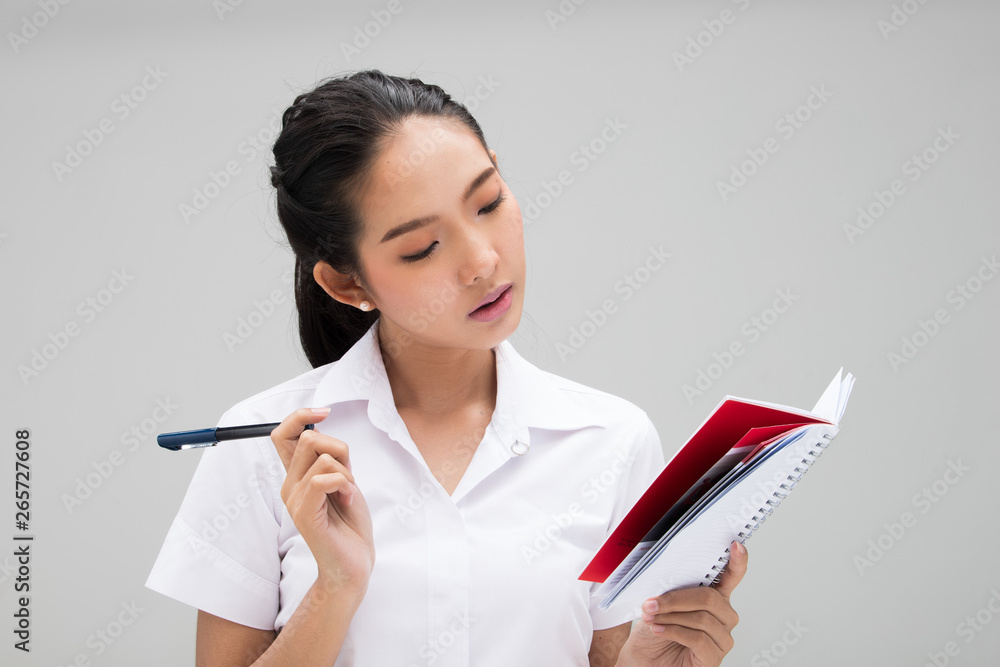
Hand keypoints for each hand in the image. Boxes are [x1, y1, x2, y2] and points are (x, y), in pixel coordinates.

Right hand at [272, 407, 374, 592]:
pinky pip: (325, 479)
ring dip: (347, 472)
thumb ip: (331, 458)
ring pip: (324, 457)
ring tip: (347, 494)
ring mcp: (294, 500)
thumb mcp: (343, 480)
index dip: (301, 416)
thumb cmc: (349, 522)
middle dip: (340, 449)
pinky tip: (348, 500)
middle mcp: (289, 485)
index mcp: (296, 475)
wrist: (352, 562)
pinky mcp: (304, 514)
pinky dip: (346, 485)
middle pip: (310, 438)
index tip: (325, 412)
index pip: (283, 434)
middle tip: (348, 476)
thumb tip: (322, 427)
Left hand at [619, 541, 747, 666]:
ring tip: (651, 617)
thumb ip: (670, 589)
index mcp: (713, 598)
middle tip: (652, 602)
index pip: (731, 577)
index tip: (736, 546)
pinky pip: (699, 639)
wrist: (644, 660)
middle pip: (709, 598)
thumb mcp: (660, 605)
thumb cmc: (653, 633)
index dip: (737, 561)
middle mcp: (723, 616)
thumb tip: (667, 575)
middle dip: (676, 598)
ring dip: (671, 616)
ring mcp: (722, 638)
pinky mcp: (714, 657)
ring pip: (702, 618)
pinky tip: (659, 630)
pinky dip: (674, 632)